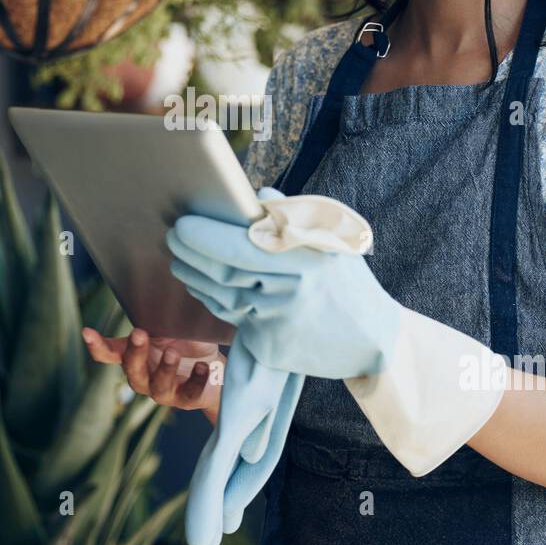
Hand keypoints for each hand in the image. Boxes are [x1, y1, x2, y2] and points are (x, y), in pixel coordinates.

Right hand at [81, 326, 221, 418]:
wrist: (215, 372)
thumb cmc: (186, 346)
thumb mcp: (171, 329)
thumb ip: (161, 321)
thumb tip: (160, 297)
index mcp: (135, 355)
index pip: (109, 353)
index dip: (97, 345)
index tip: (87, 332)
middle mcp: (144, 376)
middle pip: (132, 368)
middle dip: (135, 352)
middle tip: (139, 333)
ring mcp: (163, 390)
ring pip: (157, 385)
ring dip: (164, 368)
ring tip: (173, 353)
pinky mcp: (186, 399)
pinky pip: (189, 393)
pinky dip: (196, 380)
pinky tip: (204, 366)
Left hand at [165, 187, 401, 379]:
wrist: (374, 340)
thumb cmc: (348, 281)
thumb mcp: (332, 240)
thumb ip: (291, 216)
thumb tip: (253, 194)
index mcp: (306, 263)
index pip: (242, 248)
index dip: (206, 237)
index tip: (183, 224)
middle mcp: (291, 296)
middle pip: (224, 274)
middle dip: (190, 255)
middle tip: (172, 237)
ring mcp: (280, 327)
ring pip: (223, 299)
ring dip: (195, 278)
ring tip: (179, 261)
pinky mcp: (272, 350)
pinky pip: (234, 321)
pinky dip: (213, 301)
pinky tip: (201, 286)